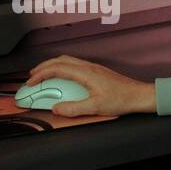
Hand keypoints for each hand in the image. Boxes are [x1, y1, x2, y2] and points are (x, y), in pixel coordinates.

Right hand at [23, 54, 155, 116]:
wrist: (139, 95)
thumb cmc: (122, 99)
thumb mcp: (95, 107)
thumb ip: (74, 108)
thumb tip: (57, 108)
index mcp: (85, 73)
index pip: (56, 69)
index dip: (40, 75)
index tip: (31, 83)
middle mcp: (88, 67)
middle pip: (59, 61)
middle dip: (42, 67)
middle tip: (32, 77)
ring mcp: (92, 68)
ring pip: (66, 61)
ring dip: (52, 67)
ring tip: (43, 76)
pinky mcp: (96, 72)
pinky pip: (74, 65)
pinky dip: (62, 69)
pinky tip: (62, 79)